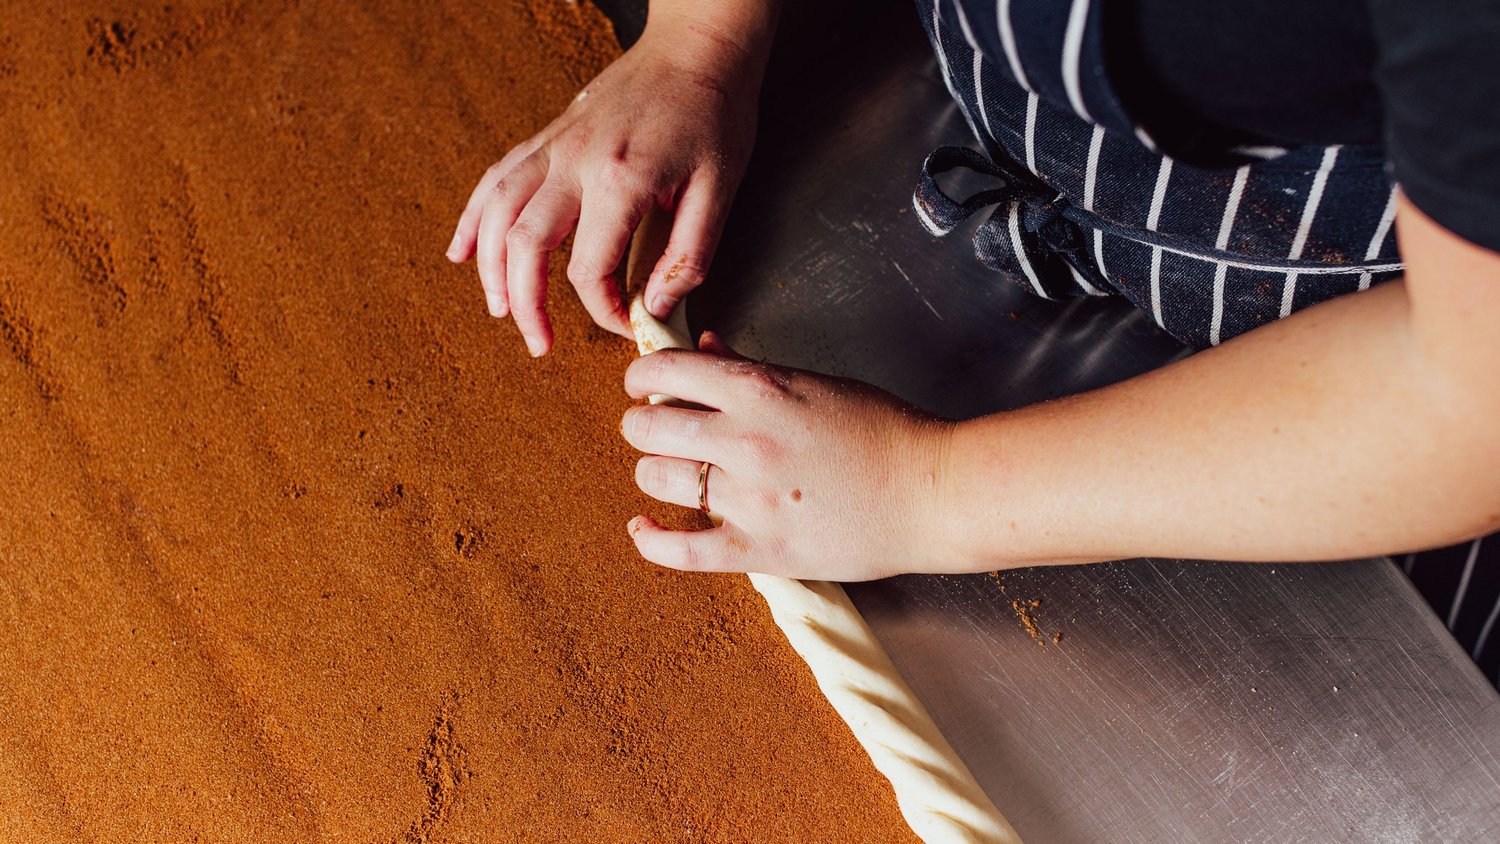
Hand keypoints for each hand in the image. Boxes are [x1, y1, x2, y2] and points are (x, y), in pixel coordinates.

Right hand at [446, 16, 765, 355]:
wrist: (696, 47)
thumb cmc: (714, 114)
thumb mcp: (721, 188)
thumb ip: (689, 254)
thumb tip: (656, 306)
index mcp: (620, 180)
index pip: (588, 269)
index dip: (602, 310)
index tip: (626, 325)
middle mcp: (574, 162)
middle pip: (523, 246)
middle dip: (526, 305)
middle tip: (539, 344)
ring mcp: (554, 146)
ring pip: (496, 213)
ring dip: (489, 268)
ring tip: (500, 309)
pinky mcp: (548, 136)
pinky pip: (495, 179)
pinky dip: (472, 218)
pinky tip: (462, 252)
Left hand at [620, 333, 955, 579]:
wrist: (935, 492)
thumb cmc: (884, 432)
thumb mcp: (814, 383)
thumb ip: (750, 369)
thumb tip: (706, 346)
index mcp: (760, 390)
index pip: (666, 371)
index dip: (641, 377)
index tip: (642, 385)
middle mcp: (746, 440)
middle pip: (648, 426)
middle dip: (640, 424)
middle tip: (651, 429)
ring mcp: (751, 498)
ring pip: (657, 479)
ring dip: (652, 471)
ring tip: (665, 471)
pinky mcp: (762, 550)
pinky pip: (682, 550)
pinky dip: (650, 539)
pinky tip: (641, 527)